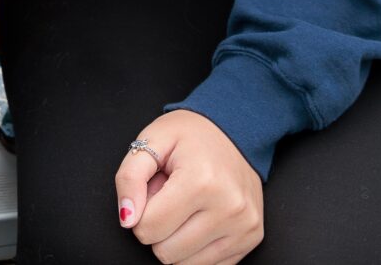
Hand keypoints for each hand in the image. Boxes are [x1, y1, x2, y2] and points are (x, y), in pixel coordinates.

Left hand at [117, 109, 262, 264]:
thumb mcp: (151, 141)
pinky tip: (202, 219)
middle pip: (165, 251)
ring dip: (177, 239)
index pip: (148, 228)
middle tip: (171, 197)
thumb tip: (128, 218)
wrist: (237, 129)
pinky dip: (196, 248)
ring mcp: (244, 226)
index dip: (139, 212)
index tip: (152, 192)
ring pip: (185, 264)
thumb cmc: (190, 136)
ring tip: (187, 206)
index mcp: (201, 181)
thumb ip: (129, 178)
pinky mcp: (252, 238)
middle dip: (158, 227)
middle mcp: (228, 207)